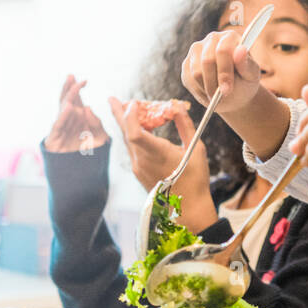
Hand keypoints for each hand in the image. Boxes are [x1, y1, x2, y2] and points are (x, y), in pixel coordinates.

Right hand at [44, 75, 108, 153]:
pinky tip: (70, 107)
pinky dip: (63, 116)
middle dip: (68, 89)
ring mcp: (60, 130)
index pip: (76, 101)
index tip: (83, 80)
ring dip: (68, 99)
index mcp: (78, 119)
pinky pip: (58, 126)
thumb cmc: (91, 156)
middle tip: (71, 76)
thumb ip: (96, 124)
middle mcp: (68, 122)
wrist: (82, 175)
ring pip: (62, 111)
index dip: (77, 89)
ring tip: (73, 88)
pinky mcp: (53, 140)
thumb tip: (88, 107)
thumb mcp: (100, 138)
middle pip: (66, 102)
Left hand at [108, 97, 215, 231]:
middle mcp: (143, 160)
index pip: (134, 132)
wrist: (188, 208)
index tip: (134, 103)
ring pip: (127, 141)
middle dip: (119, 113)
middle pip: (125, 133)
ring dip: (126, 124)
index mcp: (157, 154)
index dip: (130, 116)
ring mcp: (138, 167)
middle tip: (112, 99)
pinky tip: (140, 130)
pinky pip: (132, 150)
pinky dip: (134, 137)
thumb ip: (184, 125)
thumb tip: (176, 106)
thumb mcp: (195, 149)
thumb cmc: (195, 179)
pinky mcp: (139, 172)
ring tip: (126, 110)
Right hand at [181, 28, 262, 114]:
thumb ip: (247, 64)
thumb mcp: (251, 75)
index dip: (224, 71)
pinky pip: (188, 79)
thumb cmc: (245, 81)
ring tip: (217, 97)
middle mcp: (212, 39)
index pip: (223, 51)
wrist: (234, 92)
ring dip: (207, 88)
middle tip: (222, 97)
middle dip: (214, 83)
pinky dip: (198, 91)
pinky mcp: (187, 63)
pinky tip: (208, 95)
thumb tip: (241, 50)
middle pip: (207, 60)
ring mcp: (197, 50)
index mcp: (230, 37)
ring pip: (196, 71)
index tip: (227, 89)